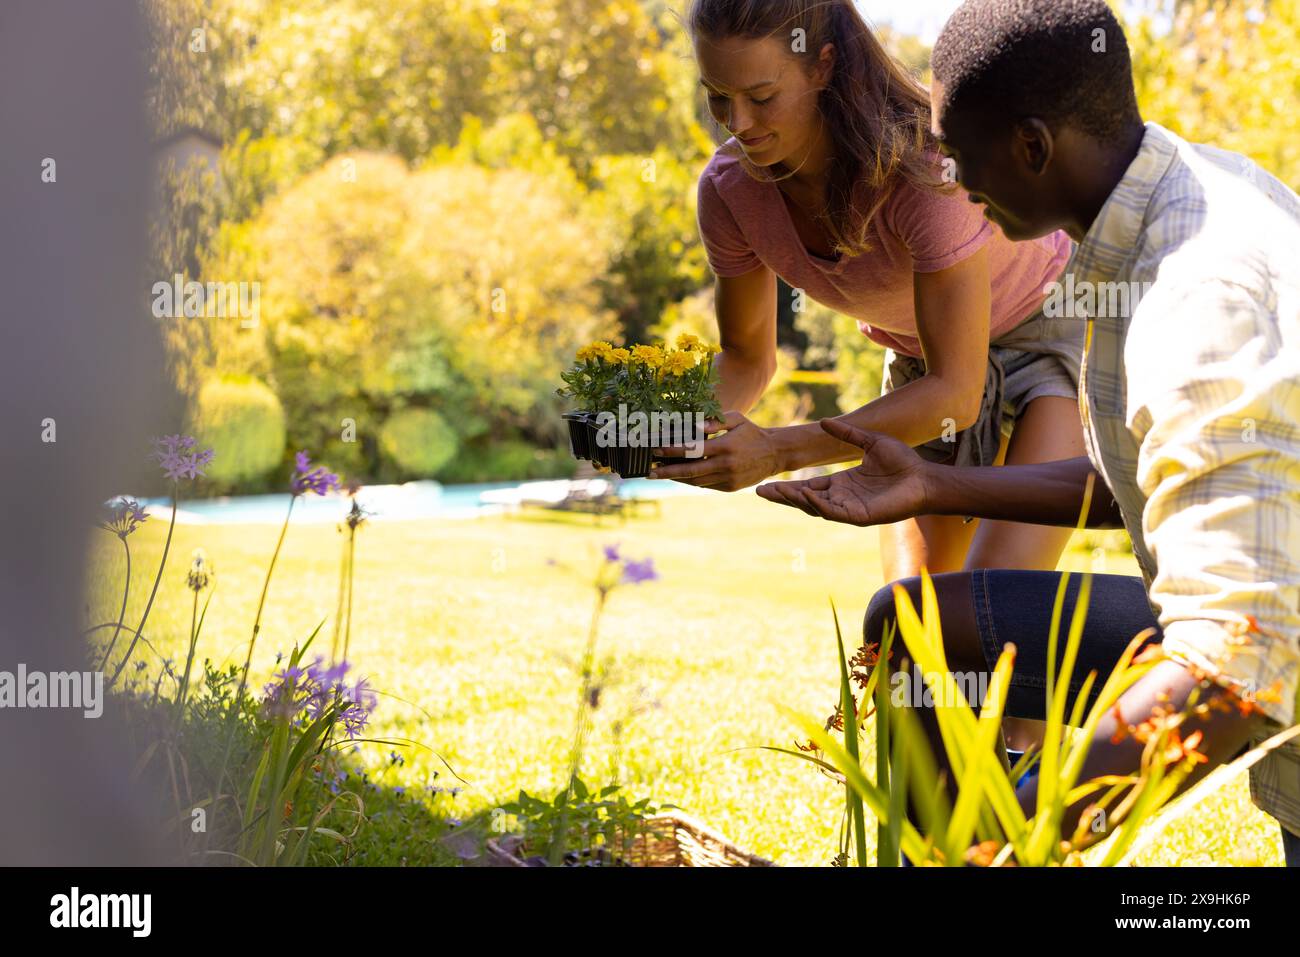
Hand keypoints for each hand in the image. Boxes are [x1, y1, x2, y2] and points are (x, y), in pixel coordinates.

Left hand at [650, 411, 780, 491]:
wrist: (774, 454)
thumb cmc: (751, 432)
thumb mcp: (737, 419)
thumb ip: (715, 421)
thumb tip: (694, 425)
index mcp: (725, 446)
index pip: (693, 450)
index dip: (672, 451)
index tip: (656, 450)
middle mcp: (725, 465)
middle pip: (690, 471)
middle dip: (666, 472)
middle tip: (648, 472)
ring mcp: (727, 478)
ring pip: (695, 481)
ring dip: (676, 478)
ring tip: (659, 474)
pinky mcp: (729, 487)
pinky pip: (705, 485)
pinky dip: (690, 481)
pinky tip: (678, 477)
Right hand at [755, 419, 933, 525]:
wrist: (924, 478)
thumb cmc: (902, 463)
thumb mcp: (870, 442)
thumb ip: (846, 434)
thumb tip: (823, 422)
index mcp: (842, 484)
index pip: (809, 487)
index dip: (788, 487)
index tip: (767, 485)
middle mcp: (842, 499)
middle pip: (805, 500)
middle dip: (783, 497)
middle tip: (760, 492)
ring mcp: (850, 510)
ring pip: (815, 508)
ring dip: (796, 500)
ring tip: (778, 492)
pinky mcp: (860, 517)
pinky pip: (834, 512)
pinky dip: (819, 505)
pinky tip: (806, 495)